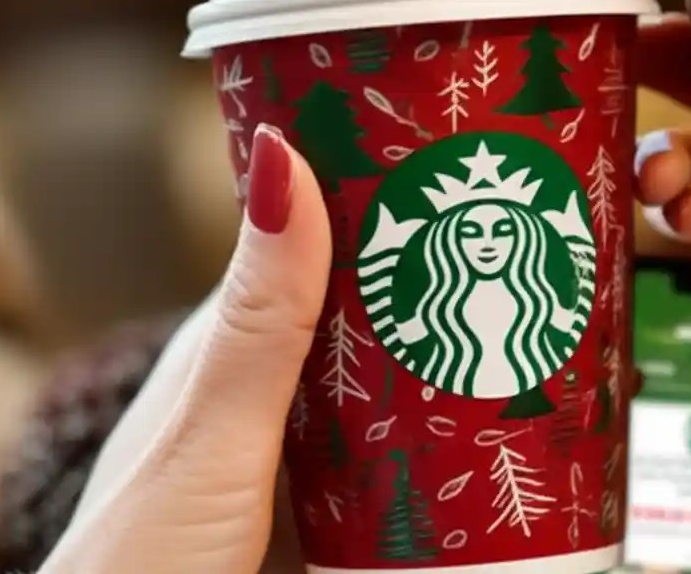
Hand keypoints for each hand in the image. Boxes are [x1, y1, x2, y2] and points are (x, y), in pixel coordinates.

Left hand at [42, 121, 645, 572]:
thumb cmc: (142, 557)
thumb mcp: (216, 430)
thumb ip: (261, 319)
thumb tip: (284, 156)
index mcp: (232, 349)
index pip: (321, 246)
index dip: (388, 205)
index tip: (462, 170)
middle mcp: (271, 395)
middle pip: (377, 320)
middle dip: (449, 289)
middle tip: (542, 250)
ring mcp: (305, 457)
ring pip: (400, 390)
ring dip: (459, 365)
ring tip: (548, 329)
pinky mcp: (336, 514)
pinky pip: (408, 457)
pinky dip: (454, 437)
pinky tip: (504, 427)